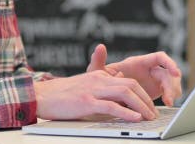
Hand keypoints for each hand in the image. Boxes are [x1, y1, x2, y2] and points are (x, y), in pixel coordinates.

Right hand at [34, 70, 156, 121]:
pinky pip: (111, 105)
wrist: (40, 95)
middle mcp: (99, 80)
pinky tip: (135, 118)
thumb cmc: (61, 94)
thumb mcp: (85, 86)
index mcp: (100, 76)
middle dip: (146, 100)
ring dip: (141, 105)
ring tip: (149, 117)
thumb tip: (119, 86)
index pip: (128, 82)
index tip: (150, 106)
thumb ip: (102, 86)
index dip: (143, 94)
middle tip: (154, 113)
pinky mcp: (86, 102)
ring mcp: (93, 90)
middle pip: (131, 85)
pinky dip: (126, 112)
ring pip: (125, 93)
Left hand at [87, 44, 182, 106]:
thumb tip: (100, 46)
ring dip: (172, 92)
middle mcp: (148, 70)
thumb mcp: (98, 73)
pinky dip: (170, 97)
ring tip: (168, 103)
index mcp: (138, 62)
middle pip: (168, 72)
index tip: (176, 73)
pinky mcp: (155, 91)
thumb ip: (98, 61)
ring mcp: (153, 81)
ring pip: (171, 83)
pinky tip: (167, 105)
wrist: (104, 97)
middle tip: (170, 98)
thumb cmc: (102, 81)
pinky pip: (169, 92)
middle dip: (172, 84)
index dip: (169, 63)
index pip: (159, 57)